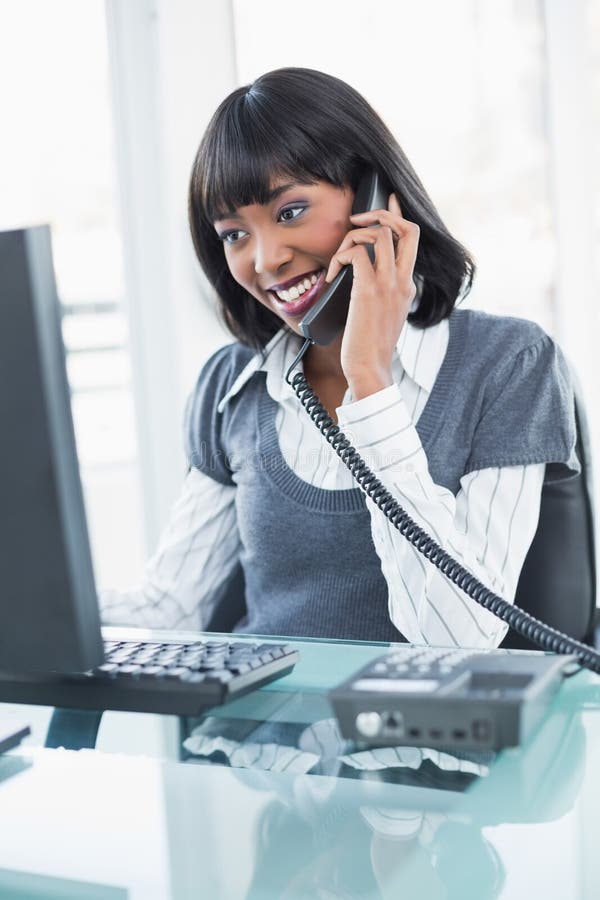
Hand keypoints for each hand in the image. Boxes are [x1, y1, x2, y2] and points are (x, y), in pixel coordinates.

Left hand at [325, 193, 419, 399]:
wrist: (369, 367)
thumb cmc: (370, 346)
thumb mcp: (384, 315)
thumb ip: (382, 292)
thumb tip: (359, 271)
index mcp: (407, 286)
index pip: (411, 240)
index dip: (399, 216)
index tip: (387, 201)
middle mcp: (402, 281)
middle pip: (406, 229)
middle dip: (382, 213)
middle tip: (359, 216)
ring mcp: (388, 284)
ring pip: (380, 234)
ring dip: (353, 236)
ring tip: (339, 256)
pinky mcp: (369, 290)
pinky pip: (356, 254)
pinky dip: (340, 257)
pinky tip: (332, 275)